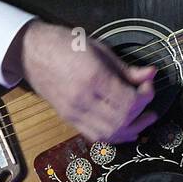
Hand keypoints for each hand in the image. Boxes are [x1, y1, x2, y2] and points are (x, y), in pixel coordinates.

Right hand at [15, 20, 157, 142]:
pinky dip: (114, 136)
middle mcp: (83, 100)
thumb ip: (126, 68)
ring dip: (131, 129)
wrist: (31, 52)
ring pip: (110, 134)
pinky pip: (96, 136)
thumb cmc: (64, 45)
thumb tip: (150, 74)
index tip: (147, 86)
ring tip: (143, 119)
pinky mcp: (68, 118)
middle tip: (146, 99)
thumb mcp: (100, 49)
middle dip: (141, 113)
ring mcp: (74, 113)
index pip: (129, 101)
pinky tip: (126, 129)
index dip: (145, 96)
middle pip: (122, 121)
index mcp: (93, 79)